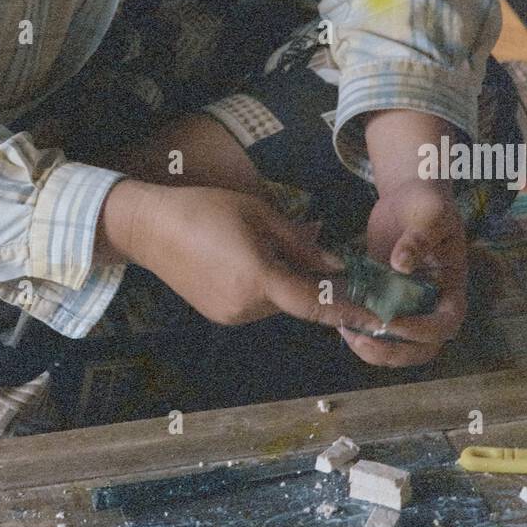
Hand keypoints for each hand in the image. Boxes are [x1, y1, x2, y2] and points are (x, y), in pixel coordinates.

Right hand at [105, 180, 381, 330]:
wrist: (149, 226)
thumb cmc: (204, 209)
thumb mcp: (257, 214)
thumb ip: (299, 242)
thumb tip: (336, 262)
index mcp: (259, 279)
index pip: (315, 303)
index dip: (349, 310)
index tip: (378, 318)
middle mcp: (246, 307)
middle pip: (296, 301)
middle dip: (311, 282)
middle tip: (323, 258)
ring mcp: (230, 316)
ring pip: (276, 303)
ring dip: (284, 283)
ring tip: (264, 246)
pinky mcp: (218, 316)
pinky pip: (255, 304)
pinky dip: (263, 287)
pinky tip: (245, 258)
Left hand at [338, 180, 467, 367]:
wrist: (409, 198)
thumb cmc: (428, 204)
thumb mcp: (430, 215)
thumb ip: (419, 238)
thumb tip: (401, 265)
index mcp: (452, 290)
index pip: (445, 324)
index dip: (421, 331)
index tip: (393, 322)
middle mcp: (432, 306)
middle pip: (422, 348)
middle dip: (393, 352)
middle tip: (361, 340)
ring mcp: (409, 307)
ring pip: (398, 345)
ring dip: (374, 349)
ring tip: (345, 333)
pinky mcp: (387, 301)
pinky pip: (378, 327)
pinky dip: (361, 331)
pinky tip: (339, 322)